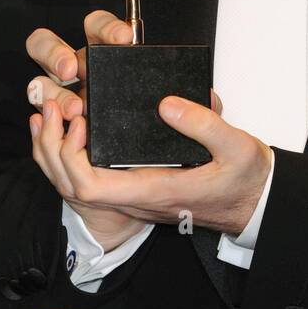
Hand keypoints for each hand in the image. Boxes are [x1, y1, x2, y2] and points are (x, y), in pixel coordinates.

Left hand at [25, 11, 271, 240]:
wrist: (255, 204)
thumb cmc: (246, 178)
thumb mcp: (237, 146)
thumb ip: (204, 123)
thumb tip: (166, 104)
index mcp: (156, 190)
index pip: (92, 187)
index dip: (72, 156)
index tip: (79, 122)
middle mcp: (139, 198)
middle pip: (72, 186)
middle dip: (52, 148)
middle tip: (54, 107)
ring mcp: (137, 197)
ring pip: (77, 186)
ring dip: (57, 152)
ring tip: (54, 113)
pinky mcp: (140, 190)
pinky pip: (93, 181)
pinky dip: (73, 156)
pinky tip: (75, 130)